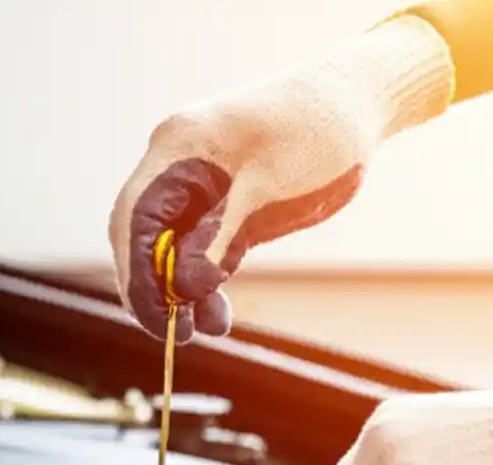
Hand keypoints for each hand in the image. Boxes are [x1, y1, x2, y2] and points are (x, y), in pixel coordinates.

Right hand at [107, 16, 453, 342]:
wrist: (357, 103)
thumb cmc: (318, 130)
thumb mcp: (269, 185)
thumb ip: (221, 234)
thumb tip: (182, 285)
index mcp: (178, 147)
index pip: (135, 217)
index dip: (137, 272)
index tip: (155, 318)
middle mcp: (178, 165)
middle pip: (142, 235)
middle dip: (152, 285)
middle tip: (175, 333)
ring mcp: (199, 186)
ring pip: (170, 248)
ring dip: (180, 289)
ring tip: (204, 328)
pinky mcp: (224, 205)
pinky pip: (199, 249)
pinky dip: (204, 280)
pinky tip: (217, 313)